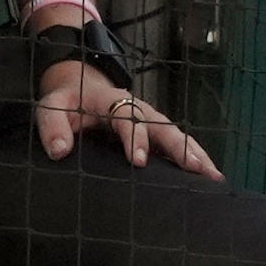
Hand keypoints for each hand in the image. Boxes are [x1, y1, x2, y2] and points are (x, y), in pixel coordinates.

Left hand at [35, 58, 218, 176]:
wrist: (80, 86)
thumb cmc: (67, 101)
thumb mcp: (51, 106)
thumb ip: (52, 125)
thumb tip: (59, 150)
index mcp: (113, 102)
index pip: (128, 119)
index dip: (134, 139)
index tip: (138, 162)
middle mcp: (138, 111)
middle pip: (164, 127)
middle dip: (180, 148)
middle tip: (197, 169)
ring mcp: (151, 122)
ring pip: (177, 136)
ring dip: (196, 154)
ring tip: (214, 177)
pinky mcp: (155, 134)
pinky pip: (177, 145)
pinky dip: (194, 158)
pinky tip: (208, 178)